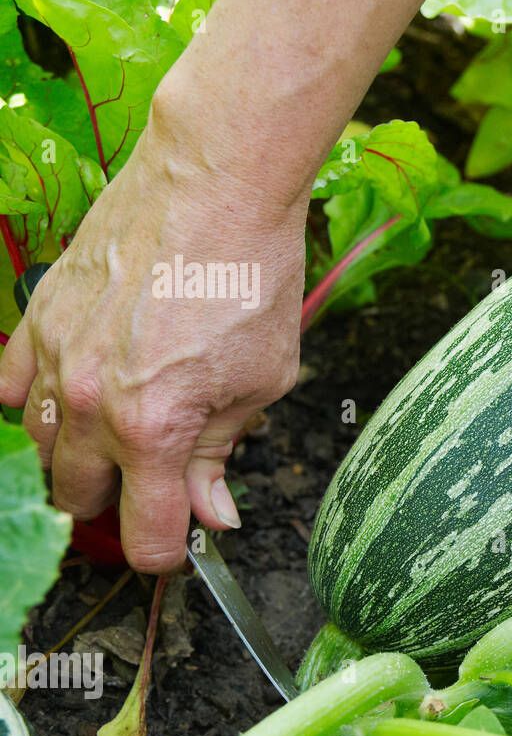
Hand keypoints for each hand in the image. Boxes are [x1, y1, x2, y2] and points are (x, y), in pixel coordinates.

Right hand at [0, 113, 306, 572]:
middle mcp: (89, 402)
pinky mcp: (38, 316)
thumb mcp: (261, 382)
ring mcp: (53, 357)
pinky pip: (8, 387)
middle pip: (78, 496)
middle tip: (152, 489)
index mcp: (153, 428)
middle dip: (116, 505)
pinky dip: (33, 406)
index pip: (144, 533)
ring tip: (117, 446)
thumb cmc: (251, 277)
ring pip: (38, 447)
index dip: (164, 550)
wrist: (214, 185)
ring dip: (74, 460)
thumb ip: (220, 454)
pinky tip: (67, 401)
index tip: (178, 542)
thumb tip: (213, 514)